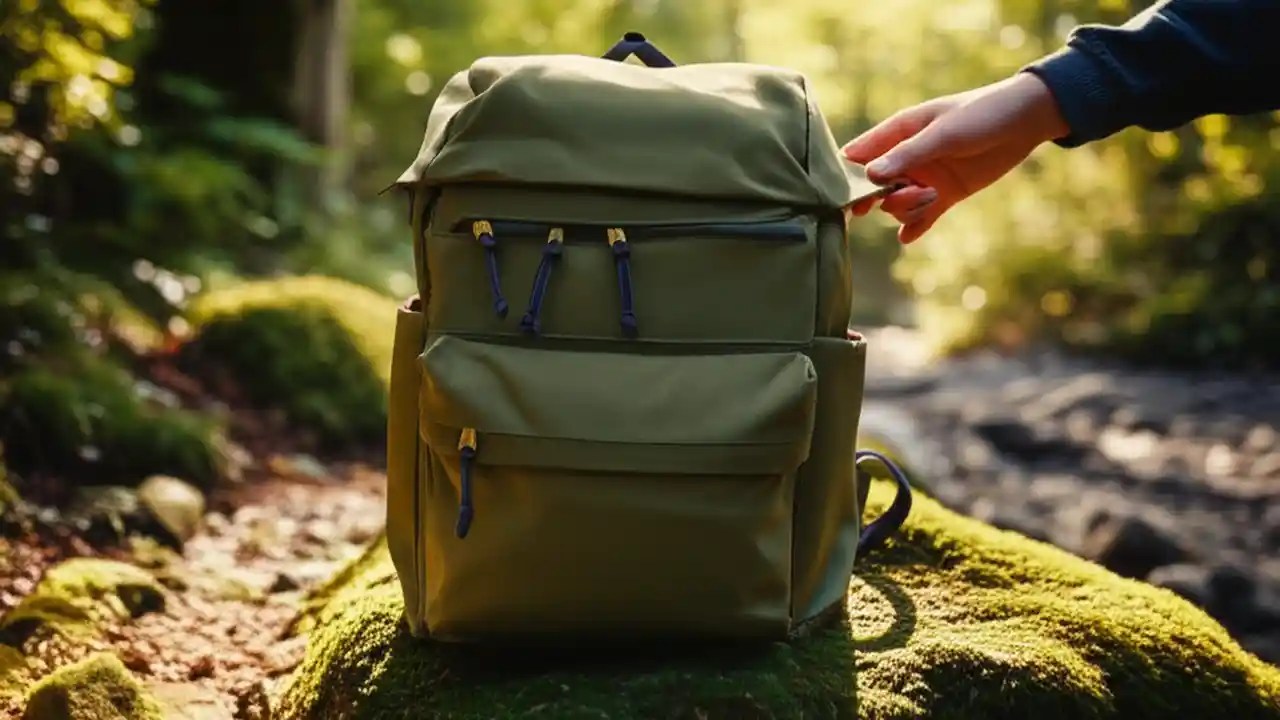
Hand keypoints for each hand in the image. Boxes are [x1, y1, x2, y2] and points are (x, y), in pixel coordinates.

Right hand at [843, 72, 1070, 243]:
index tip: (848, 195)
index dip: (848, 176)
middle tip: (899, 195)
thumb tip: (871, 175)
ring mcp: (925, 177)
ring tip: (930, 198)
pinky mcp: (945, 194)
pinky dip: (914, 227)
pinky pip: (921, 217)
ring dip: (907, 208)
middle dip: (881, 197)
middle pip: (875, 187)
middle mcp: (907, 158)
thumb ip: (908, 154)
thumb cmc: (982, 115)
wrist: (1025, 122)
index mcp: (899, 133)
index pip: (859, 156)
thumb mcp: (944, 133)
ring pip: (897, 205)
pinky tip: (909, 237)